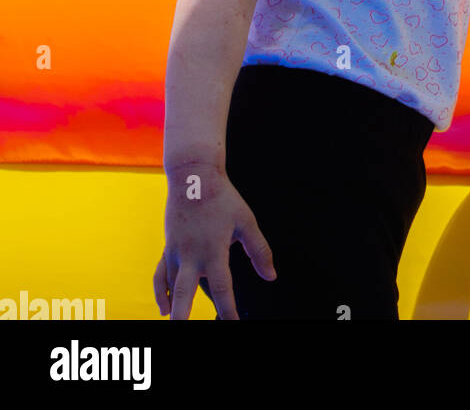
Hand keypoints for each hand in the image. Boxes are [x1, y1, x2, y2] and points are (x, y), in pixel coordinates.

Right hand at [153, 164, 276, 320]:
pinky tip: (164, 309)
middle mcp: (191, 254)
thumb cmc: (223, 198)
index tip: (234, 324)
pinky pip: (160, 275)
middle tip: (185, 331)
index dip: (228, 310)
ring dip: (176, 307)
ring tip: (178, 325)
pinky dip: (160, 293)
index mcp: (214, 249)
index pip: (222, 287)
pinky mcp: (167, 248)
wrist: (192, 176)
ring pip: (173, 287)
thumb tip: (271, 277)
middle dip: (185, 315)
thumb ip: (259, 250)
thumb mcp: (246, 221)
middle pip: (185, 293)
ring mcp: (176, 252)